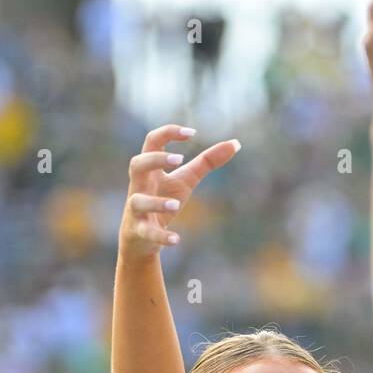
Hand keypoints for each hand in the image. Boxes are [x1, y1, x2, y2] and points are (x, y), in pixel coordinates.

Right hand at [119, 123, 240, 257]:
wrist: (142, 238)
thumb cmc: (163, 201)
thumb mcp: (186, 180)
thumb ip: (207, 162)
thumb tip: (236, 143)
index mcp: (150, 170)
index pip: (152, 142)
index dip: (168, 133)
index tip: (192, 133)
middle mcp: (139, 186)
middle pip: (136, 164)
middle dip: (155, 160)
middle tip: (179, 160)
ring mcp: (136, 209)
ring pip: (138, 201)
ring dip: (157, 202)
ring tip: (177, 204)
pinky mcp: (139, 231)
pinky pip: (147, 233)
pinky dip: (161, 236)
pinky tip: (176, 240)